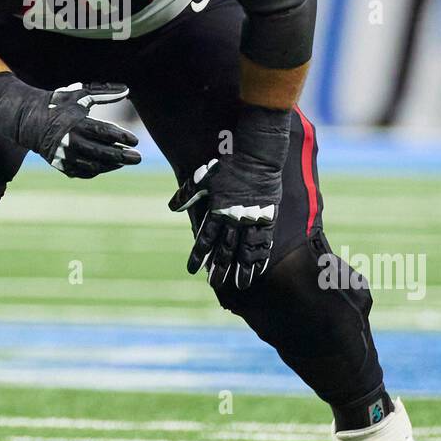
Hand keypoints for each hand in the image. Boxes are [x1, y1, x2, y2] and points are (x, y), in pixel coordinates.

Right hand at [37, 82, 140, 177]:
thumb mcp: (80, 95)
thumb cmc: (59, 104)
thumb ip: (104, 93)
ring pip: (93, 166)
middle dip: (121, 157)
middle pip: (101, 153)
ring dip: (111, 165)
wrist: (30, 121)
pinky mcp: (61, 165)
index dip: (121, 137)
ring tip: (124, 161)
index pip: (103, 133)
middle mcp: (70, 142)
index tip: (135, 140)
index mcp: (75, 123)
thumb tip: (127, 89)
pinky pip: (83, 172)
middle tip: (138, 158)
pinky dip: (98, 170)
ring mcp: (65, 156)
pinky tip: (110, 165)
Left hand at [168, 105, 289, 290]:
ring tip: (240, 285)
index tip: (193, 270)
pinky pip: (264, 242)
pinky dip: (261, 257)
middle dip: (220, 268)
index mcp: (217, 210)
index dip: (198, 255)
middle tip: (215, 284)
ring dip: (243, 269)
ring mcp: (252, 219)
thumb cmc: (227, 164)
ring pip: (247, 250)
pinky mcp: (268, 217)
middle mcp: (234, 219)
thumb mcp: (202, 178)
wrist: (257, 155)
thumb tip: (172, 207)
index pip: (205, 239)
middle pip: (226, 249)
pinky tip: (260, 269)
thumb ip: (187, 194)